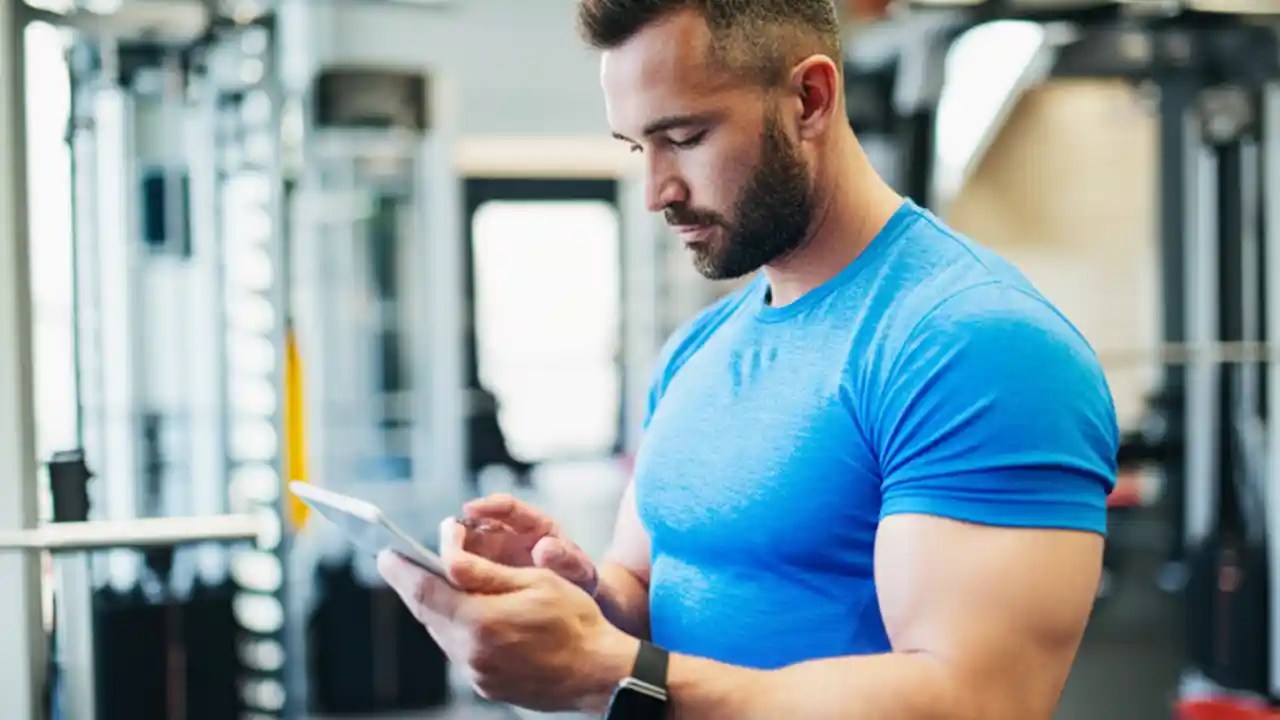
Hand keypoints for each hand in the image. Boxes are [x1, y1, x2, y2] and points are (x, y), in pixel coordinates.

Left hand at [377, 543, 636, 712]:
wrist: (599, 673)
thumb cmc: (574, 622)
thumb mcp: (534, 581)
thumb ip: (484, 571)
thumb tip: (448, 555)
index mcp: (480, 621)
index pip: (425, 592)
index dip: (402, 571)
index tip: (386, 554)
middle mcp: (471, 653)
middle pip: (428, 614)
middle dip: (417, 586)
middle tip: (404, 563)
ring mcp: (477, 673)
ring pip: (443, 633)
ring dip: (440, 608)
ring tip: (440, 584)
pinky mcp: (486, 685)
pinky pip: (461, 650)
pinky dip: (460, 628)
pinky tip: (471, 614)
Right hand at [446, 493, 598, 595]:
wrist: (578, 610)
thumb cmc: (578, 584)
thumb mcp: (579, 571)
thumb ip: (566, 559)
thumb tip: (546, 549)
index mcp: (535, 528)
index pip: (509, 508)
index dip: (490, 506)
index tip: (470, 510)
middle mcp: (509, 537)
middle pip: (478, 526)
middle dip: (460, 530)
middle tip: (445, 536)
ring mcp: (493, 556)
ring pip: (465, 549)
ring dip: (453, 554)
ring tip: (440, 561)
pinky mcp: (483, 577)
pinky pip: (464, 573)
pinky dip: (455, 577)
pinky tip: (445, 586)